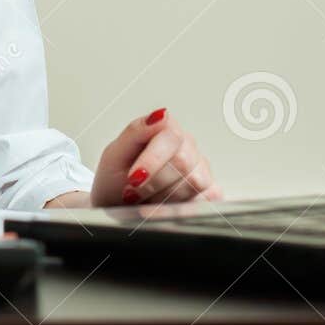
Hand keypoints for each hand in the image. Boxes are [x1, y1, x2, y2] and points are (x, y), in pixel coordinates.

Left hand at [89, 107, 220, 207]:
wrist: (116, 208)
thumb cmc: (114, 181)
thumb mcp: (114, 156)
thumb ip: (135, 132)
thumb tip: (160, 115)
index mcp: (165, 130)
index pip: (171, 136)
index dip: (153, 160)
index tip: (134, 178)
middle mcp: (187, 146)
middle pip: (183, 162)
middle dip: (154, 183)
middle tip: (134, 193)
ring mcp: (201, 169)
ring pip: (195, 183)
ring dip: (165, 198)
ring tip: (147, 200)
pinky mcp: (210, 193)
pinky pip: (206, 200)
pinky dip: (181, 209)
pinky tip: (164, 208)